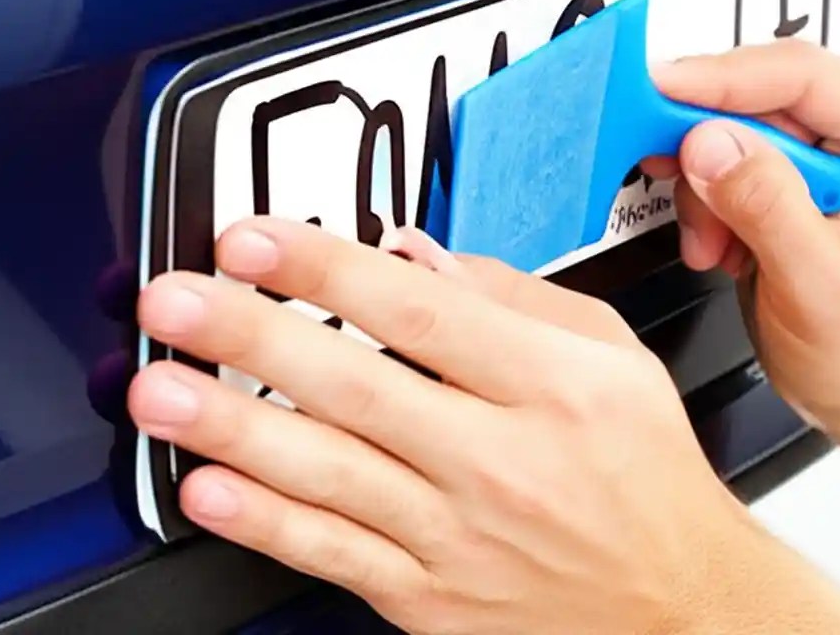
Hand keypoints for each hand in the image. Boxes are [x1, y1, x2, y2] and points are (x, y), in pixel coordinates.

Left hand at [129, 219, 782, 634]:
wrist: (676, 603)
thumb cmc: (646, 474)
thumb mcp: (613, 355)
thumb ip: (514, 297)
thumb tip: (415, 255)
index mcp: (551, 384)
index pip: (421, 311)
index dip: (325, 269)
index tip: (255, 240)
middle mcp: (503, 459)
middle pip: (359, 387)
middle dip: (253, 337)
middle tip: (176, 302)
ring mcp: (461, 534)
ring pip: (331, 473)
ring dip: (235, 428)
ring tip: (163, 389)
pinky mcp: (432, 596)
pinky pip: (337, 556)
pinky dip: (269, 524)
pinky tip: (211, 492)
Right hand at [644, 40, 839, 444]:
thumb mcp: (820, 285)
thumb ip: (765, 207)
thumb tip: (709, 145)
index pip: (800, 75)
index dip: (717, 81)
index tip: (654, 92)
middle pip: (761, 94)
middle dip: (710, 153)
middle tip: (684, 198)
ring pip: (737, 126)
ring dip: (709, 188)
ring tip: (719, 246)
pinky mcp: (805, 169)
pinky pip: (734, 156)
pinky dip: (713, 202)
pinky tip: (729, 246)